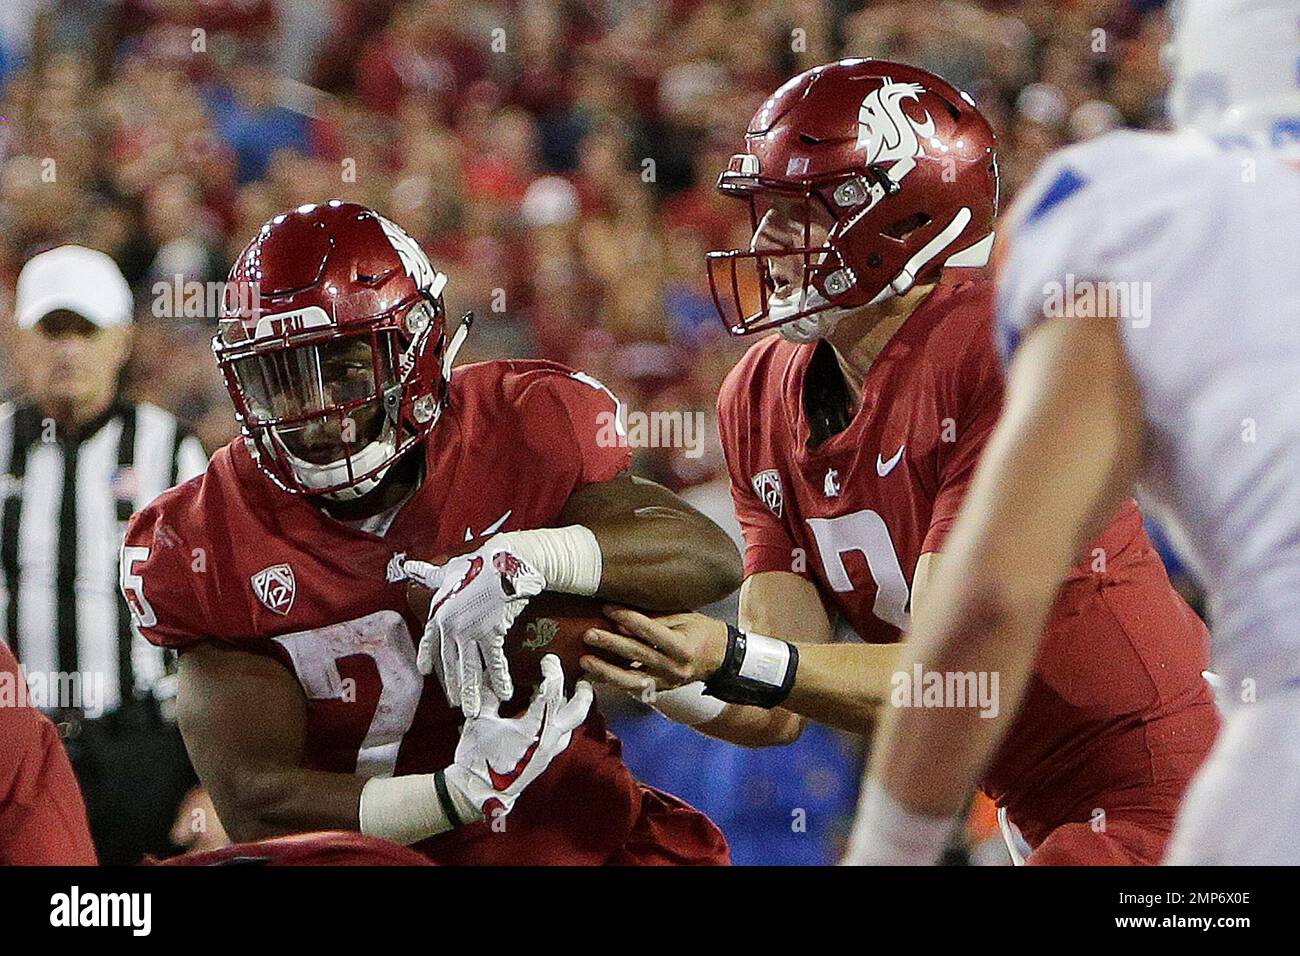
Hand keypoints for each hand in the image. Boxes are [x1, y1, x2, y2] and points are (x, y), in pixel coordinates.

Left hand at [403, 535, 545, 715]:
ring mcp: (471, 633)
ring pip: (470, 669)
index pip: (430, 641)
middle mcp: (451, 628)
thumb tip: (410, 567)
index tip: (425, 672)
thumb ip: (429, 574)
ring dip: (472, 692)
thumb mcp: (447, 570)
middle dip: (453, 686)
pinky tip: (504, 693)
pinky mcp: (491, 634)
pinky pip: (494, 661)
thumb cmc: (474, 565)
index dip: (427, 657)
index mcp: (439, 614)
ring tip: (473, 712)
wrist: (500, 562)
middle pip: (451, 663)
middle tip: (456, 705)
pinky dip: (499, 678)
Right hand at [445, 655, 592, 818]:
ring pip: (571, 725)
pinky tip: (553, 716)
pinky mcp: (544, 760)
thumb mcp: (480, 720)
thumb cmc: (478, 757)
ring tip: (569, 694)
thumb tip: (493, 678)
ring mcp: (548, 752)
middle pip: (577, 712)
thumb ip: (490, 696)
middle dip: (583, 694)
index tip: (549, 659)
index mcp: (535, 728)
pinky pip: (561, 737)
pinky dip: (562, 722)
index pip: (552, 692)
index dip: (553, 671)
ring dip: (572, 708)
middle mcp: (548, 740)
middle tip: (583, 680)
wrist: (477, 793)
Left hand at [580, 608, 728, 696]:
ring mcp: (666, 683)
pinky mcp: (659, 690)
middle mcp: (675, 668)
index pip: (651, 631)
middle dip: (611, 644)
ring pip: (631, 679)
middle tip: (589, 634)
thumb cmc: (700, 632)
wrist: (719, 658)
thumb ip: (656, 619)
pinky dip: (612, 681)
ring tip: (585, 661)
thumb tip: (623, 618)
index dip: (628, 619)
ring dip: (606, 671)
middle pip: (638, 655)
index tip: (608, 608)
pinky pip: (632, 687)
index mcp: (684, 647)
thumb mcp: (684, 617)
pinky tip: (594, 674)